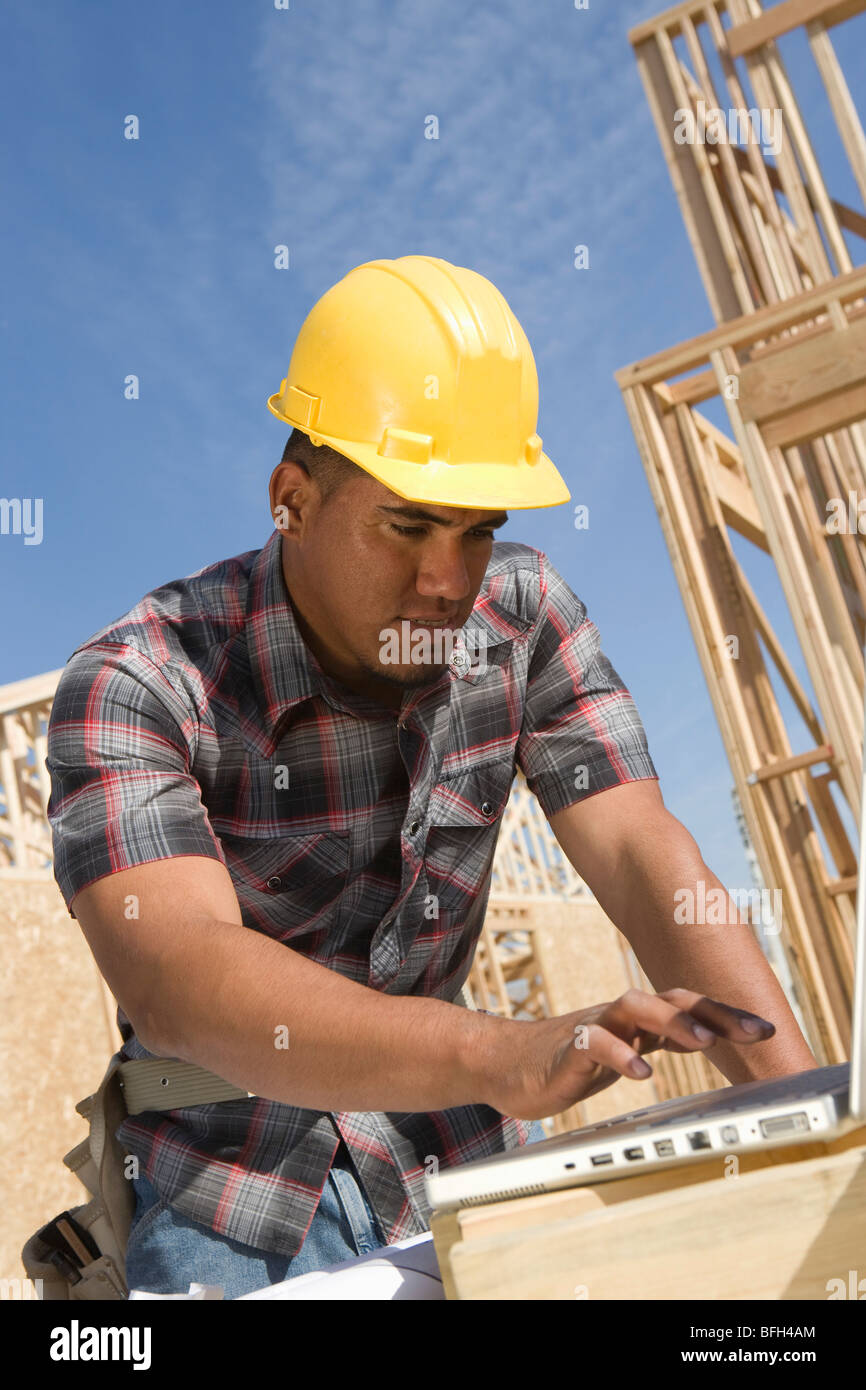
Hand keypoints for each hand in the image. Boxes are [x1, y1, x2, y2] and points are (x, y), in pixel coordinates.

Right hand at [484, 987, 776, 1120]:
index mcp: (637, 1021)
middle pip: (670, 998)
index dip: (727, 1015)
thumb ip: (661, 1040)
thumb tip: (710, 1036)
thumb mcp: (625, 1051)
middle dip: (714, 1012)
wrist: (505, 1064)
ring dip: (673, 1021)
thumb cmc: (569, 1060)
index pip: (688, 1006)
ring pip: (634, 1007)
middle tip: (753, 1031)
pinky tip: (642, 1071)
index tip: (766, 1030)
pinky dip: (620, 1055)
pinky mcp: (566, 1050)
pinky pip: (594, 1044)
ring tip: (703, 1041)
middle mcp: (619, 1016)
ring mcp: (592, 1028)